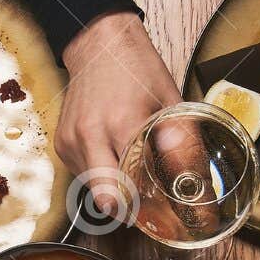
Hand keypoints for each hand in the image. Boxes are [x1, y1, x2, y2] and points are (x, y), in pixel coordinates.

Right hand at [59, 11, 180, 217]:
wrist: (97, 44)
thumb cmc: (136, 68)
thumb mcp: (169, 99)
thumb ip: (182, 138)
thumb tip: (196, 176)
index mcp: (121, 123)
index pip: (130, 184)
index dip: (147, 207)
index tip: (164, 216)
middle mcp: (89, 136)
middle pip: (106, 198)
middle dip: (128, 211)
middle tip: (147, 212)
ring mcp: (71, 141)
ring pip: (94, 190)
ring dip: (114, 193)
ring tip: (133, 181)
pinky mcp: (62, 144)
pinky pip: (83, 175)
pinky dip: (101, 177)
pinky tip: (114, 162)